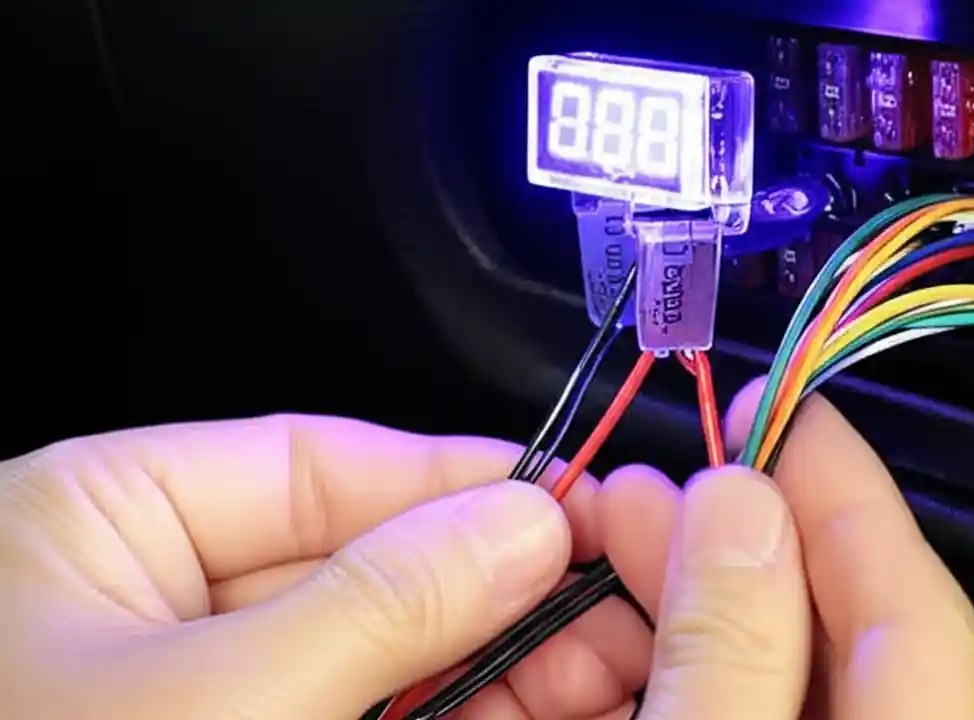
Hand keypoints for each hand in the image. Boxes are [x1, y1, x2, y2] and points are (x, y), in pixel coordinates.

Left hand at [0, 416, 651, 718]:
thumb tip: (523, 525)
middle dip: (496, 587)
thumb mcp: (220, 706)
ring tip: (598, 672)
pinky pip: (361, 711)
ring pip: (375, 646)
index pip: (317, 465)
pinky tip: (528, 711)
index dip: (461, 483)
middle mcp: (150, 590)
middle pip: (362, 557)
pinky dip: (447, 715)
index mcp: (105, 518)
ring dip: (490, 660)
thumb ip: (380, 605)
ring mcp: (195, 680)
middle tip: (611, 607)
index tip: (573, 508)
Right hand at [601, 381, 973, 718]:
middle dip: (746, 534)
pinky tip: (624, 641)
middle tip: (676, 474)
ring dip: (701, 598)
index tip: (781, 411)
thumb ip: (729, 646)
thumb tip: (735, 507)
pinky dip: (694, 668)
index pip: (917, 607)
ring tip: (624, 537)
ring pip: (785, 673)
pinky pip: (747, 713)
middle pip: (845, 631)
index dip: (848, 491)